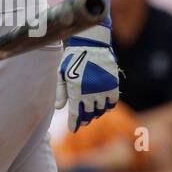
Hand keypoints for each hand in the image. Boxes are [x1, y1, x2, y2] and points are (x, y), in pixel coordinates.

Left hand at [55, 0, 119, 131]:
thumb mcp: (62, 72)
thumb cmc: (73, 57)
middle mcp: (91, 92)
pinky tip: (102, 105)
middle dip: (84, 120)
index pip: (76, 114)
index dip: (74, 123)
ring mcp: (103, 88)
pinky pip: (112, 102)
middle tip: (82, 121)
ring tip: (92, 113)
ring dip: (96, 114)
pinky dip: (107, 106)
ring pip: (101, 110)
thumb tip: (59, 107)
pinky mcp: (113, 84)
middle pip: (89, 114)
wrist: (91, 43)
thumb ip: (60, 91)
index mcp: (76, 90)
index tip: (73, 128)